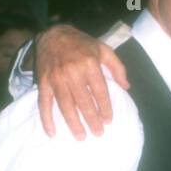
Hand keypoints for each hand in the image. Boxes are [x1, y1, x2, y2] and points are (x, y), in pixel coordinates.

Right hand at [35, 25, 129, 140]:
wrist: (52, 34)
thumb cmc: (81, 44)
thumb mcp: (104, 49)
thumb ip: (117, 67)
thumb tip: (126, 87)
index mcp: (89, 64)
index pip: (100, 92)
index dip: (105, 108)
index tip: (108, 120)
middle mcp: (73, 73)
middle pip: (84, 102)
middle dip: (92, 120)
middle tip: (98, 133)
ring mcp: (56, 79)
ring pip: (66, 106)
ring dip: (73, 124)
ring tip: (81, 136)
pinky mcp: (44, 82)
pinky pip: (44, 104)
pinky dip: (47, 119)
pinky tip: (52, 133)